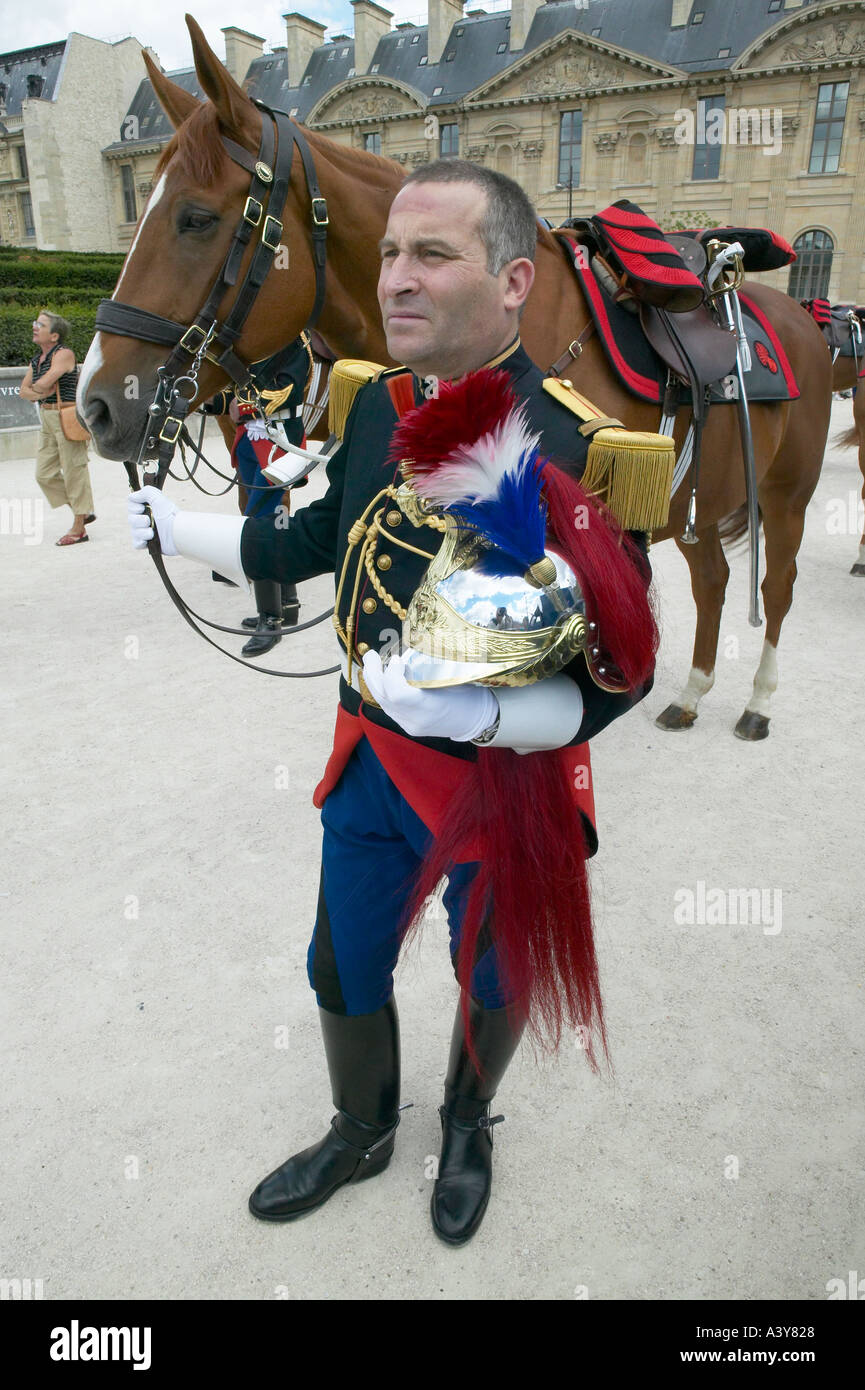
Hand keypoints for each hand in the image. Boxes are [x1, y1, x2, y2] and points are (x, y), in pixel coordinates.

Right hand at [127, 486, 177, 553]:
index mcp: (147, 508)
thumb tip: (133, 496)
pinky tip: (147, 541)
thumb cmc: (170, 515)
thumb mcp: (158, 498)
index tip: (142, 508)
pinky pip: (136, 544)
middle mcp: (145, 519)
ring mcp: (146, 532)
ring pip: (134, 532)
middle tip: (149, 521)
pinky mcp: (148, 544)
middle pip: (131, 519)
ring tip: (152, 533)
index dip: (134, 507)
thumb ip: (145, 492)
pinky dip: (140, 542)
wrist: (179, 533)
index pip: (131, 505)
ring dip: (142, 532)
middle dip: (139, 521)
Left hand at [362, 649, 497, 741]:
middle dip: (372, 673)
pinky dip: (382, 689)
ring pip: (381, 702)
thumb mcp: (455, 677)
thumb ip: (430, 666)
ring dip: (373, 680)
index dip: (391, 674)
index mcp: (431, 707)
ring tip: (373, 662)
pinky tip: (383, 676)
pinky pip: (387, 706)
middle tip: (372, 655)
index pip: (398, 694)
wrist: (473, 720)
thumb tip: (411, 644)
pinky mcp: (406, 726)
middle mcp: (416, 719)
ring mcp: (409, 725)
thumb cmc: (469, 693)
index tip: (397, 659)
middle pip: (383, 696)